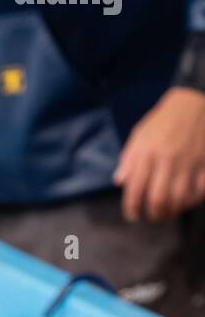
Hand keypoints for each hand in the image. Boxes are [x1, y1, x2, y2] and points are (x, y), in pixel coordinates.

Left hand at [114, 88, 204, 221]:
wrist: (194, 100)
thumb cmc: (164, 120)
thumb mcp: (140, 134)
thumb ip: (128, 158)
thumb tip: (119, 181)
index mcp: (148, 152)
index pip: (135, 188)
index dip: (132, 208)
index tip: (133, 215)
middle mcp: (167, 158)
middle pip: (158, 198)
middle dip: (153, 214)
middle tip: (153, 216)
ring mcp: (189, 161)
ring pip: (180, 198)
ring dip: (173, 211)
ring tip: (169, 211)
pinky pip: (200, 189)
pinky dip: (193, 200)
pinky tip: (188, 200)